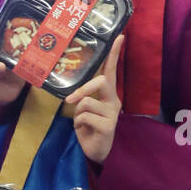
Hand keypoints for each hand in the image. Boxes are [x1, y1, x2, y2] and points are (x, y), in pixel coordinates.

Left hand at [66, 36, 122, 166]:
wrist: (96, 152)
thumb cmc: (89, 128)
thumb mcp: (83, 110)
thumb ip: (83, 99)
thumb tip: (73, 95)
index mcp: (109, 95)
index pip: (111, 72)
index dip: (114, 55)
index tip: (120, 37)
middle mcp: (114, 101)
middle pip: (100, 82)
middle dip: (82, 90)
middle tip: (70, 101)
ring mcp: (112, 114)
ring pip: (86, 102)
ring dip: (77, 114)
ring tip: (82, 124)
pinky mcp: (108, 126)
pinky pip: (84, 117)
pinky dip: (78, 125)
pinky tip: (86, 132)